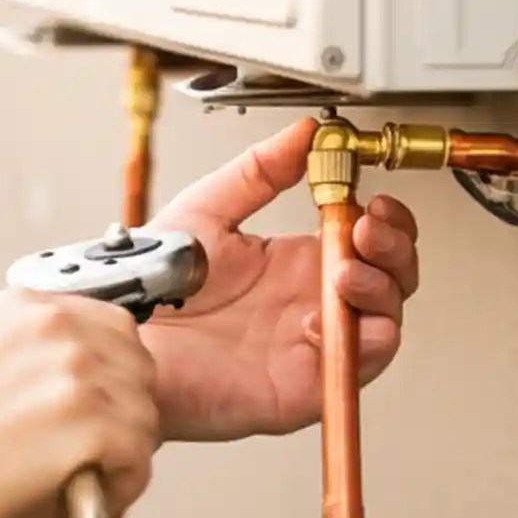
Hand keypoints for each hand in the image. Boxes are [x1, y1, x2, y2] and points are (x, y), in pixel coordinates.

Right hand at [0, 289, 159, 517]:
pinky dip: (120, 486)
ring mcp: (74, 374)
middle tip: (90, 450)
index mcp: (23, 308)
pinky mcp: (91, 424)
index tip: (93, 407)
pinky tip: (78, 495)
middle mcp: (53, 328)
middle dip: (121, 412)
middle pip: (136, 366)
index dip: (109, 375)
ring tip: (79, 476)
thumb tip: (66, 348)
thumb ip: (20, 342)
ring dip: (122, 453)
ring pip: (143, 413)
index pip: (112, 325)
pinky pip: (139, 456)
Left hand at [142, 118, 419, 440]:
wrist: (122, 342)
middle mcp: (312, 303)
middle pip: (391, 277)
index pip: (368, 240)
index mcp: (296, 263)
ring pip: (385, 319)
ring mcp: (313, 344)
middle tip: (368, 227)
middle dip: (395, 247)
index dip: (386, 220)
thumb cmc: (154, 291)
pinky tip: (321, 317)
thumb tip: (304, 132)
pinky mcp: (305, 385)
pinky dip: (358, 340)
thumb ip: (260, 170)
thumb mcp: (209, 210)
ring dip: (381, 288)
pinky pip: (357, 366)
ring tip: (345, 270)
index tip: (374, 199)